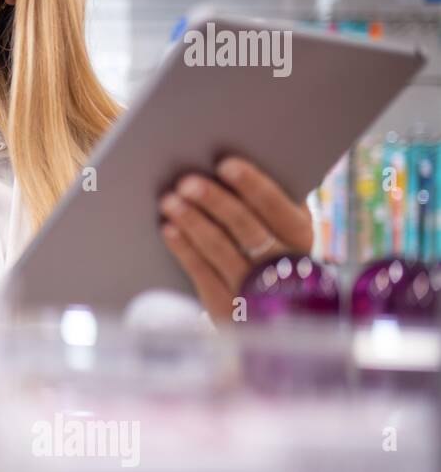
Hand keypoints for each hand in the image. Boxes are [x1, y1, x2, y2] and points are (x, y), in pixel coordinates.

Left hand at [158, 155, 314, 320]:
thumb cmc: (267, 248)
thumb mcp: (280, 227)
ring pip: (221, 250)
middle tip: (187, 181)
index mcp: (301, 236)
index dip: (253, 185)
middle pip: (246, 228)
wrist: (267, 311)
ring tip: (170, 201)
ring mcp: (254, 290)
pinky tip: (169, 230)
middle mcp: (283, 265)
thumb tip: (231, 161)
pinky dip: (184, 249)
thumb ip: (267, 200)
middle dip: (215, 202)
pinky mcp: (226, 307)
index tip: (225, 165)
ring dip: (193, 222)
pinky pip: (202, 274)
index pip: (278, 208)